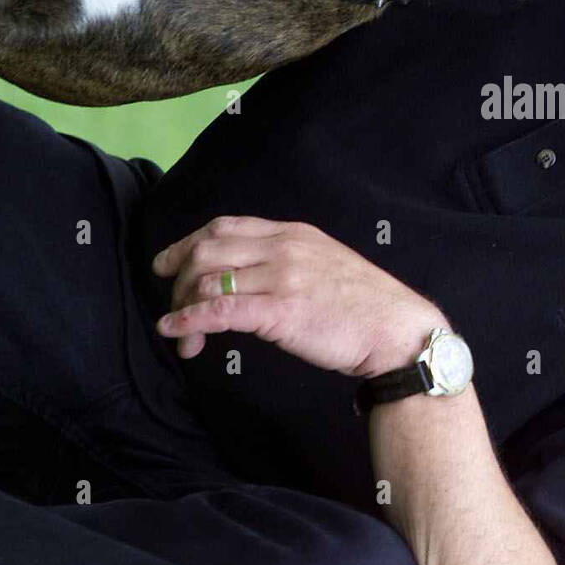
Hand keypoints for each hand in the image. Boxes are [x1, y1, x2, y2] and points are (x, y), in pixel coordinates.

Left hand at [151, 216, 447, 376]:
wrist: (397, 330)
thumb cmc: (366, 306)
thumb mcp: (325, 263)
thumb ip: (289, 261)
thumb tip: (251, 276)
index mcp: (294, 234)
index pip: (225, 227)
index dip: (187, 244)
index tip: (166, 263)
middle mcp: (284, 249)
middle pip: (207, 250)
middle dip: (179, 279)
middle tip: (173, 305)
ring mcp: (283, 278)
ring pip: (209, 281)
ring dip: (184, 309)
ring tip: (183, 337)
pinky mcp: (282, 312)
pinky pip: (221, 311)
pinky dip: (189, 320)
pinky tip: (176, 331)